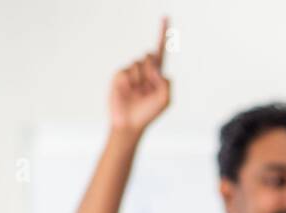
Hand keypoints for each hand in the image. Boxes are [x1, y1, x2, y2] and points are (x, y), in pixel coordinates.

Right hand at [109, 18, 171, 133]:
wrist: (129, 123)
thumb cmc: (148, 113)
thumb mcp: (165, 100)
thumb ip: (166, 83)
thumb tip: (155, 68)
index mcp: (157, 75)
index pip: (161, 52)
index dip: (163, 35)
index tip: (165, 17)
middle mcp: (145, 71)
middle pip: (151, 55)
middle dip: (152, 68)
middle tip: (148, 85)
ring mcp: (131, 72)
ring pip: (140, 63)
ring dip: (142, 79)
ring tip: (138, 92)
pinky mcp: (120, 75)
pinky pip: (128, 70)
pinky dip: (131, 81)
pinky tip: (129, 90)